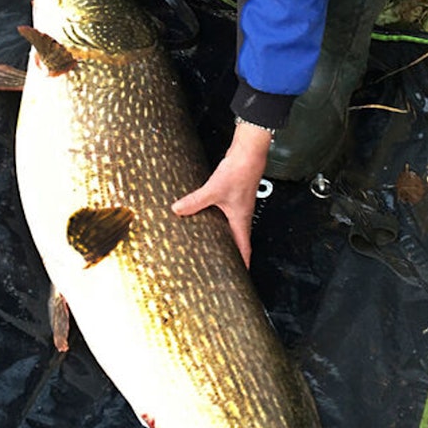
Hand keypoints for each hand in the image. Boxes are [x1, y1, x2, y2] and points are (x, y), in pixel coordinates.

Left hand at [172, 119, 272, 267]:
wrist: (249, 152)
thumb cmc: (240, 171)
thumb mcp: (214, 190)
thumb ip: (195, 201)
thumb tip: (178, 210)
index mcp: (241, 220)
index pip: (244, 248)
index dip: (242, 263)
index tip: (240, 275)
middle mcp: (241, 214)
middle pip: (237, 239)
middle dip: (231, 253)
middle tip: (222, 264)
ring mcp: (237, 204)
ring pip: (231, 226)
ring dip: (223, 235)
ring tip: (211, 244)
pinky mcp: (232, 193)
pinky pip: (225, 212)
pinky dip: (216, 218)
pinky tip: (205, 215)